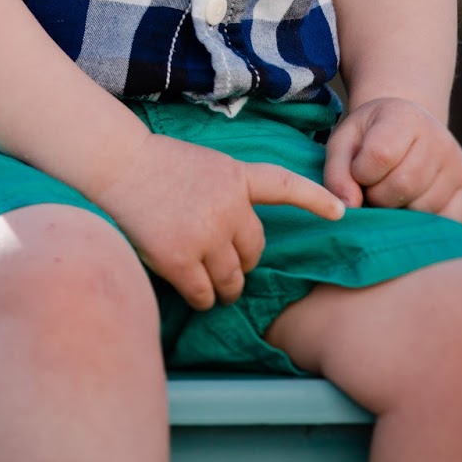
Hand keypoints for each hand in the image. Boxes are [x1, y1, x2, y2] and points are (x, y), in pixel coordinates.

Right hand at [92, 132, 343, 311]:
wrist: (119, 164)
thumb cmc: (157, 164)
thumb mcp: (205, 166)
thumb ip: (229, 195)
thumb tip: (241, 243)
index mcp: (236, 177)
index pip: (284, 186)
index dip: (315, 200)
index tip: (342, 212)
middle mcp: (228, 206)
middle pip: (253, 253)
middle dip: (241, 263)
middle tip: (220, 260)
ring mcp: (204, 233)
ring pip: (231, 281)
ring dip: (222, 287)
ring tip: (205, 279)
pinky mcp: (180, 258)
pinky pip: (203, 294)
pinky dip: (200, 298)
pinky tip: (189, 288)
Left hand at [323, 97, 461, 221]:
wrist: (406, 130)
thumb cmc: (369, 138)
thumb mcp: (345, 142)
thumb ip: (337, 172)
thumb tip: (349, 207)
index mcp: (405, 116)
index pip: (379, 156)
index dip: (360, 172)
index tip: (358, 169)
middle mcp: (438, 137)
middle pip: (403, 185)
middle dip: (378, 196)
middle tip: (373, 186)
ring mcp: (457, 164)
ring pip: (423, 208)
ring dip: (398, 210)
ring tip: (392, 192)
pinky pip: (443, 222)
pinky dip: (421, 221)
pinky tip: (410, 202)